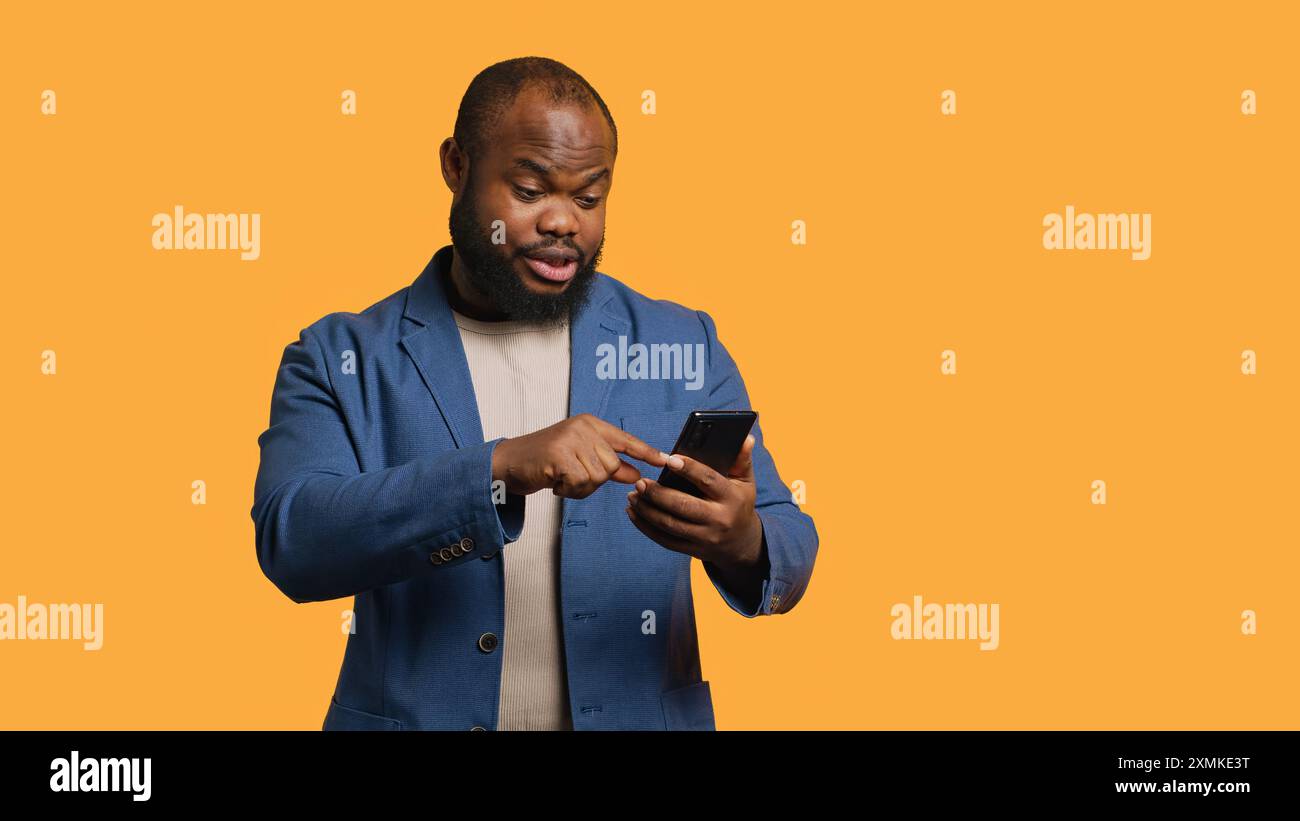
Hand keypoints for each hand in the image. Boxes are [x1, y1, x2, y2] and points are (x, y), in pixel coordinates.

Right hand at [492, 413, 667, 498]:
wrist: (510, 463)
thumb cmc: (547, 461)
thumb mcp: (581, 459)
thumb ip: (610, 465)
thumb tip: (637, 473)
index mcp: (591, 425)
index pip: (626, 440)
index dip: (648, 452)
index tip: (669, 461)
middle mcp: (583, 427)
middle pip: (611, 466)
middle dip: (594, 480)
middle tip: (571, 478)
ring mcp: (571, 439)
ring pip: (597, 477)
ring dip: (580, 487)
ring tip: (562, 479)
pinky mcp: (559, 454)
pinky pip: (580, 483)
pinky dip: (568, 490)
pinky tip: (555, 482)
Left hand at [625, 434, 764, 570]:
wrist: (741, 543)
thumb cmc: (739, 503)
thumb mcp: (745, 481)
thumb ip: (741, 459)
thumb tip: (746, 438)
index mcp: (731, 498)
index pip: (709, 481)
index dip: (689, 469)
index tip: (669, 459)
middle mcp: (719, 520)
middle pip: (684, 506)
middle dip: (658, 494)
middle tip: (640, 482)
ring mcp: (705, 538)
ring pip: (671, 525)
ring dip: (647, 511)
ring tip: (632, 496)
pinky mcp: (692, 550)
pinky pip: (665, 540)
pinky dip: (646, 528)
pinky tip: (634, 513)